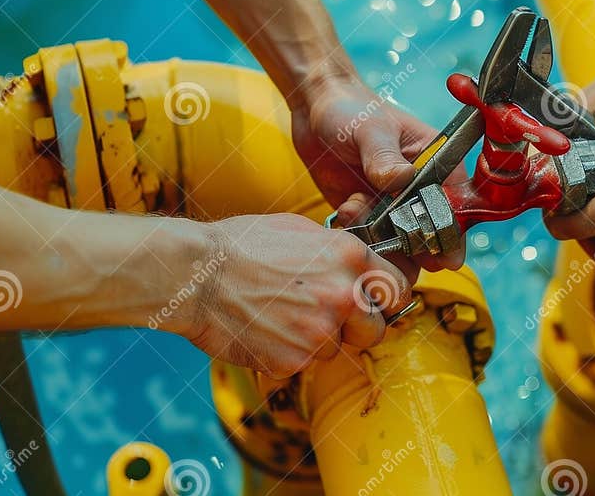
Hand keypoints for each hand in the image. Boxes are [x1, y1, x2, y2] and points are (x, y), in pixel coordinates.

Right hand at [181, 213, 411, 378]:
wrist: (195, 274)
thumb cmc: (240, 245)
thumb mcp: (300, 230)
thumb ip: (337, 251)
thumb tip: (357, 264)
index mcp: (350, 258)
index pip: (398, 288)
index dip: (388, 298)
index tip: (377, 303)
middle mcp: (344, 295)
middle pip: (376, 329)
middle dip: (357, 328)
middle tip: (328, 318)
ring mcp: (320, 331)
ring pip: (336, 350)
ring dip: (316, 341)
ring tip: (282, 318)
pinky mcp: (294, 360)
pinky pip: (303, 364)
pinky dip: (287, 355)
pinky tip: (264, 331)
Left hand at [293, 77, 465, 271]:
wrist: (316, 110)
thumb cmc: (352, 108)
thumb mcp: (370, 129)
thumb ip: (384, 156)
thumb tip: (401, 180)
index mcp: (440, 166)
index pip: (457, 210)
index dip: (449, 234)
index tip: (427, 244)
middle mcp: (422, 192)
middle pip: (433, 238)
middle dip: (408, 243)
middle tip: (382, 229)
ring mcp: (396, 208)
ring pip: (401, 247)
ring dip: (379, 240)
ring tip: (354, 208)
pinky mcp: (370, 217)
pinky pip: (373, 243)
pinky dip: (360, 237)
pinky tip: (344, 210)